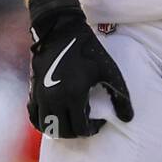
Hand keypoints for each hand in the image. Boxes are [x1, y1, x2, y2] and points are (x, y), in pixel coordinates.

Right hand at [26, 0, 133, 137]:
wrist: (60, 30)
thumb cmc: (88, 49)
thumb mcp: (108, 70)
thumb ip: (120, 95)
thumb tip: (128, 118)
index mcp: (73, 95)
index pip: (80, 128)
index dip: (92, 129)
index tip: (98, 122)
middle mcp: (54, 99)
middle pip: (63, 132)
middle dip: (76, 131)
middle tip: (86, 123)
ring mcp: (41, 96)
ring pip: (47, 128)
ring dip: (60, 130)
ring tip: (71, 121)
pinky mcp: (33, 91)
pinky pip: (34, 117)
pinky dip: (44, 123)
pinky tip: (56, 116)